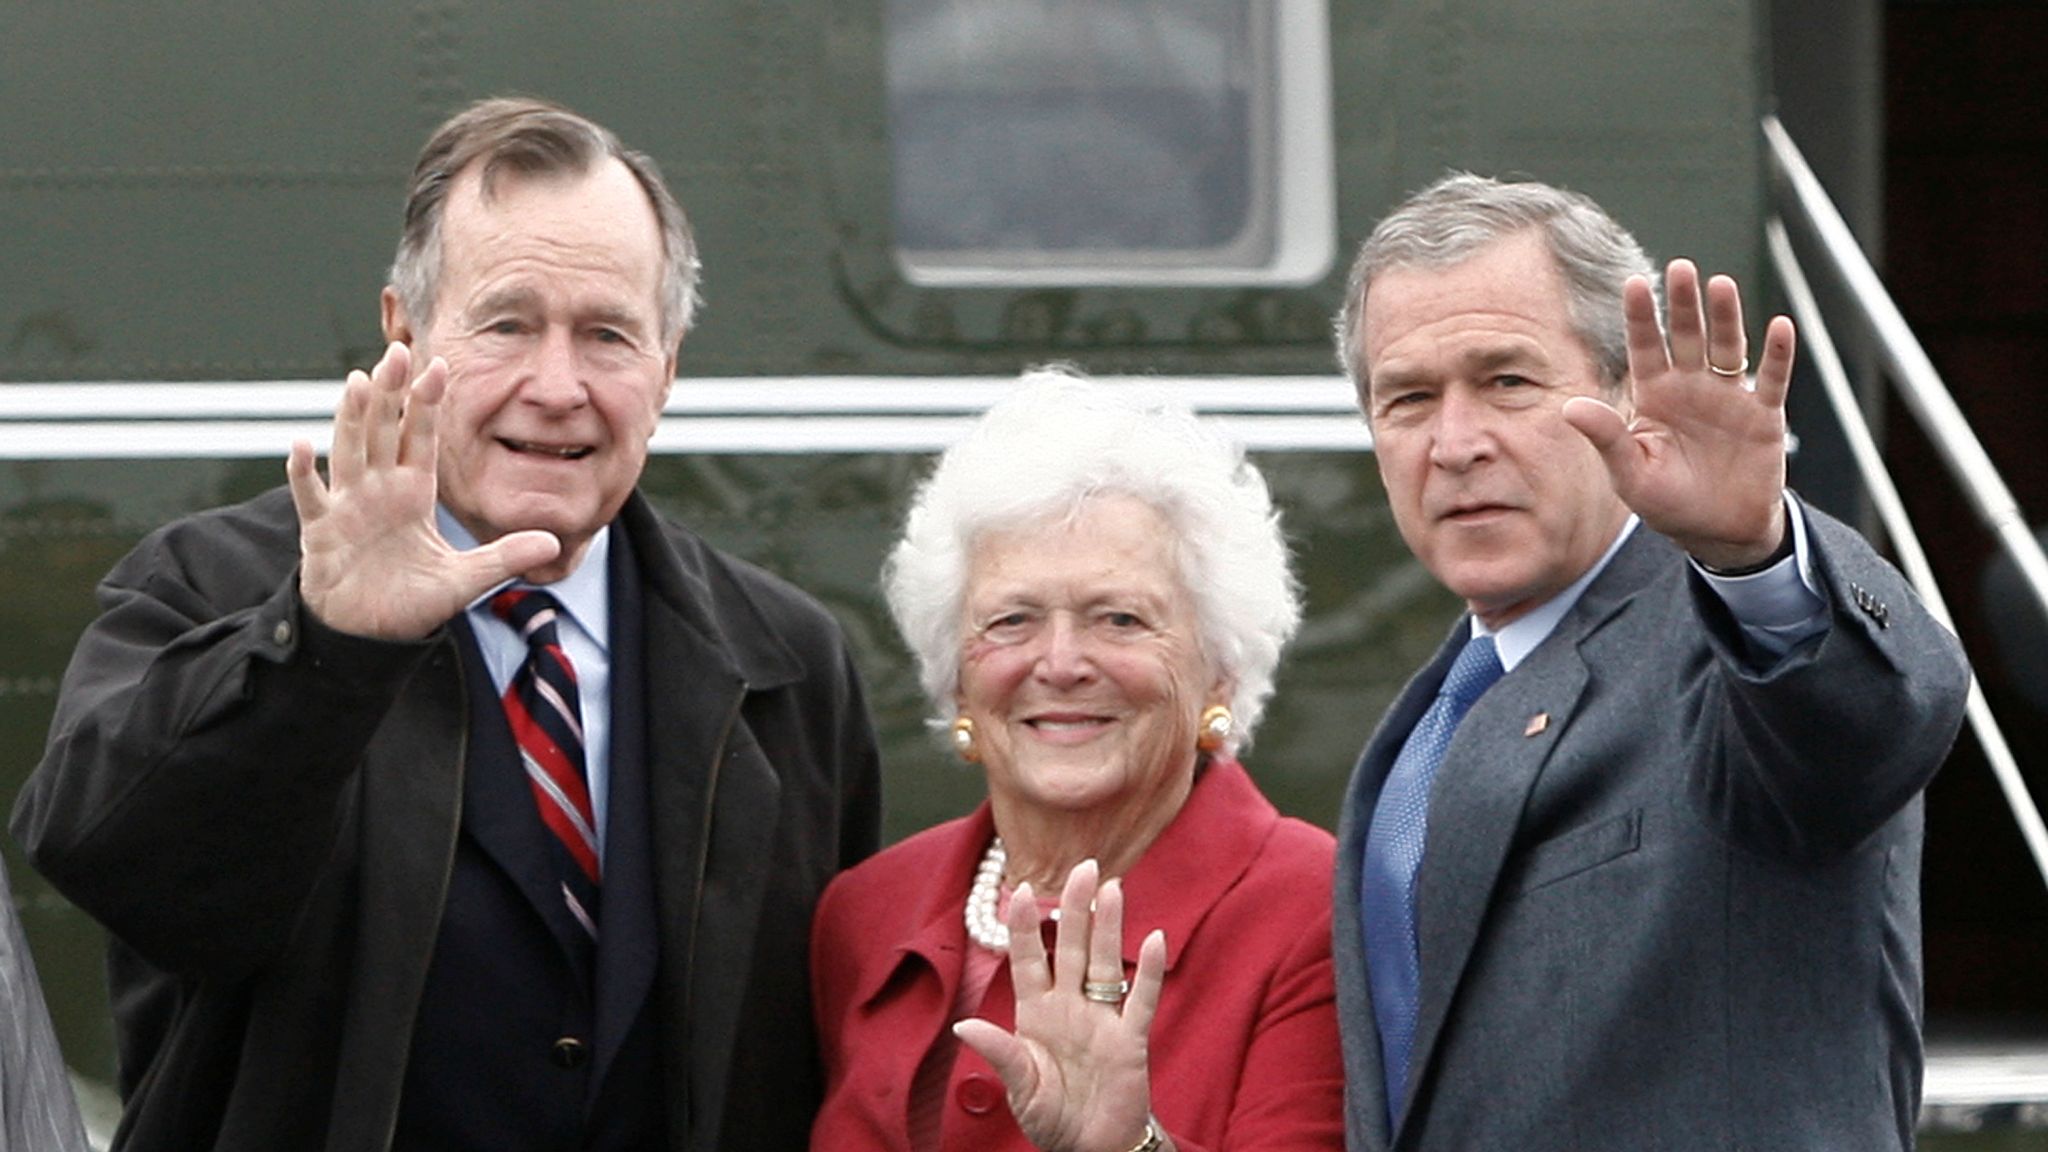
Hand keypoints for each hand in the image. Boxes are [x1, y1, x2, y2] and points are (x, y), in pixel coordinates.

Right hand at [286, 342, 560, 638]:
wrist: (370, 635)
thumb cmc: (412, 602)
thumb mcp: (465, 580)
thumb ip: (504, 557)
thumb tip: (551, 541)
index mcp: (413, 494)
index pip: (421, 438)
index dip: (427, 404)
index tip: (438, 366)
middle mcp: (379, 490)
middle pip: (384, 431)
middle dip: (391, 394)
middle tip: (397, 352)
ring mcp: (348, 506)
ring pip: (349, 451)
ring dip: (352, 418)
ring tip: (360, 382)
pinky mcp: (321, 531)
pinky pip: (310, 497)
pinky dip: (303, 473)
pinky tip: (301, 445)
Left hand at [954, 860, 1171, 1151]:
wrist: (1090, 1148)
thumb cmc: (1052, 1117)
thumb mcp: (1020, 1089)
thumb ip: (1000, 1054)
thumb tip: (962, 1026)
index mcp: (1036, 1015)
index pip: (1028, 960)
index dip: (1024, 927)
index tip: (1020, 890)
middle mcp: (1069, 1007)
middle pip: (1071, 948)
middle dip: (1075, 908)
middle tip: (1084, 866)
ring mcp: (1101, 1020)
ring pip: (1104, 963)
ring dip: (1109, 926)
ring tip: (1113, 887)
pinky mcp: (1130, 1041)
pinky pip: (1140, 1001)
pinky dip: (1147, 972)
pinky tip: (1154, 939)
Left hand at [1561, 260, 1796, 569]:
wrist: (1717, 532)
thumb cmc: (1668, 503)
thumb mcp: (1630, 474)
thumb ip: (1606, 437)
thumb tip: (1570, 406)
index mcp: (1654, 396)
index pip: (1644, 346)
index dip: (1640, 316)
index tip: (1634, 282)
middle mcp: (1690, 387)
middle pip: (1687, 335)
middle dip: (1683, 303)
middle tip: (1680, 268)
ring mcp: (1728, 397)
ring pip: (1727, 346)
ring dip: (1725, 317)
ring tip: (1720, 285)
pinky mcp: (1763, 415)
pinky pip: (1771, 378)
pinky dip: (1777, 354)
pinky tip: (1780, 327)